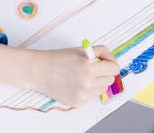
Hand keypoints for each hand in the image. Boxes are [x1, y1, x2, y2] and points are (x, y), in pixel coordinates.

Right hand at [0, 44, 119, 107]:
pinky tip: (75, 83)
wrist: (39, 70)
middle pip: (110, 80)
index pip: (114, 68)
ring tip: (82, 75)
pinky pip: (91, 96)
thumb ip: (100, 52)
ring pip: (102, 89)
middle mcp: (87, 83)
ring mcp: (82, 95)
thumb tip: (112, 60)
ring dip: (97, 82)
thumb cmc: (59, 58)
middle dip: (104, 72)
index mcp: (90, 68)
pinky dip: (87, 90)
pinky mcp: (77, 103)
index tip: (104, 61)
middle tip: (93, 67)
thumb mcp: (81, 49)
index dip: (110, 62)